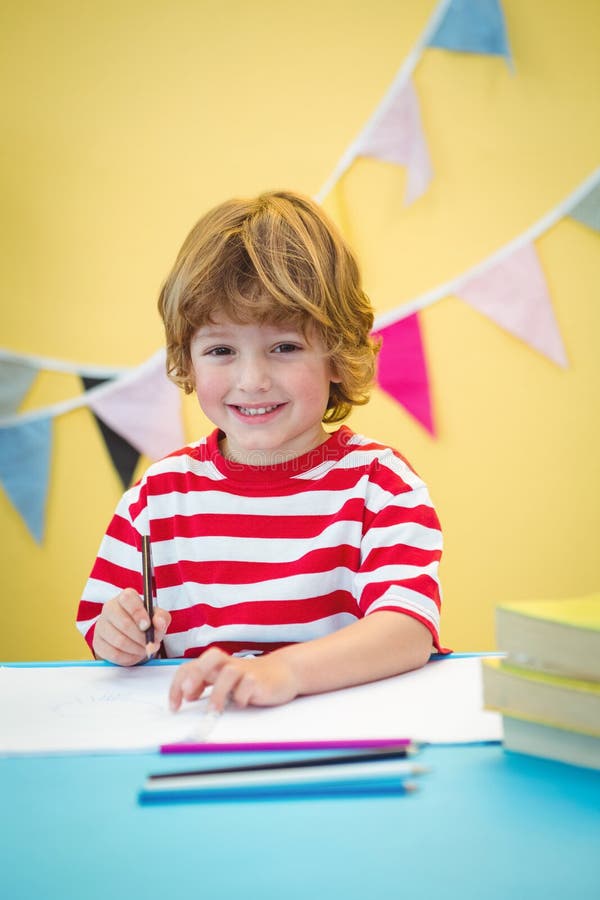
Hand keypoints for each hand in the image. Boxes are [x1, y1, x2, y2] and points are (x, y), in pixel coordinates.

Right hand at [92, 588, 170, 665]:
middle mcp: (110, 608)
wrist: (130, 636)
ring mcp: (101, 625)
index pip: (128, 599)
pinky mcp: (98, 643)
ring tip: (145, 649)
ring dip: (137, 649)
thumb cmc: (144, 623)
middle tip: (152, 644)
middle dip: (142, 637)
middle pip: (124, 623)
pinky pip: (114, 654)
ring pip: (119, 641)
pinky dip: (129, 657)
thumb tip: (159, 622)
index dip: (138, 613)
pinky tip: (135, 654)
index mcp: (125, 597)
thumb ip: (161, 618)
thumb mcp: (157, 617)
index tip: (148, 626)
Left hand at [169, 648, 300, 712]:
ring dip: (218, 693)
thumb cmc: (249, 678)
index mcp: (216, 665)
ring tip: (214, 711)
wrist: (284, 672)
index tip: (174, 706)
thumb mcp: (224, 681)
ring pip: (229, 672)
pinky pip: (249, 685)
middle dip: (196, 675)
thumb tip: (186, 696)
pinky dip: (242, 696)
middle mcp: (229, 664)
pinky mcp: (260, 679)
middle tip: (187, 695)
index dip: (178, 684)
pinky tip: (242, 703)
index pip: (191, 666)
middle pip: (210, 658)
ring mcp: (245, 670)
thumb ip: (205, 685)